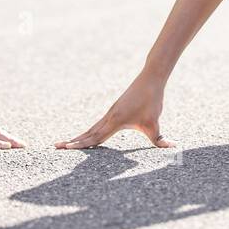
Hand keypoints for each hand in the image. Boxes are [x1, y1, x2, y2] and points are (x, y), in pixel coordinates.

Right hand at [55, 72, 175, 149]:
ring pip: (91, 129)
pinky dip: (89, 132)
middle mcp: (108, 118)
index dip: (81, 144)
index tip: (67, 148)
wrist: (150, 80)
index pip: (95, 137)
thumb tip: (171, 147)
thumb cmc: (152, 102)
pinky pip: (97, 125)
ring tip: (65, 144)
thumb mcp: (155, 124)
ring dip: (78, 137)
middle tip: (56, 147)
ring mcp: (109, 114)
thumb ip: (159, 139)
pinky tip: (85, 136)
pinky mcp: (113, 111)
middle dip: (72, 142)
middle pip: (87, 133)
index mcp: (115, 122)